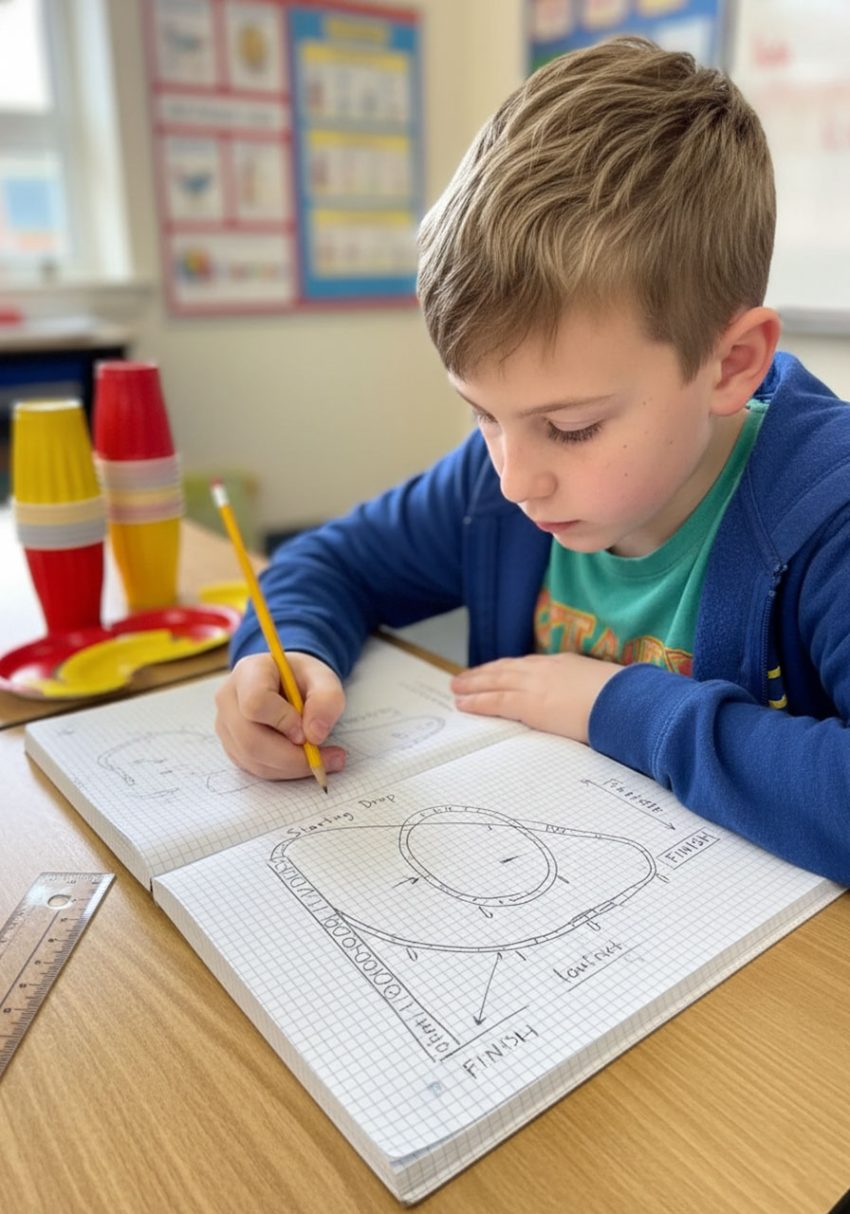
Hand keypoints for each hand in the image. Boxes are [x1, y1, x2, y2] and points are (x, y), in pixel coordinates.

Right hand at [215, 651, 347, 779]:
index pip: (255, 702)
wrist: (288, 683)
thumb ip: (327, 700)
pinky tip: (303, 761)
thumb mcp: (324, 679)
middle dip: (291, 757)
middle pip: (250, 739)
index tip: (308, 730)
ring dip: (290, 767)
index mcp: (249, 672)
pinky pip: (255, 768)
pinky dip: (283, 771)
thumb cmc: (304, 678)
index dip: (283, 722)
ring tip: (322, 760)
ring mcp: (226, 725)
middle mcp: (228, 698)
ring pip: (252, 759)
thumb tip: (314, 736)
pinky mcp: (232, 746)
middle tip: (326, 758)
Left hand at [450, 652, 621, 743]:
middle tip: (464, 678)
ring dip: (473, 685)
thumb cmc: (623, 699)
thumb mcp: (604, 687)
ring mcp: (536, 684)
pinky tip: (464, 704)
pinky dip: (477, 702)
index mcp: (565, 663)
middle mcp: (546, 669)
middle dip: (483, 673)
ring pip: (495, 682)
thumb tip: (592, 701)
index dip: (508, 668)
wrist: (626, 702)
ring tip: (456, 688)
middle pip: (506, 669)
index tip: (495, 670)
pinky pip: (496, 701)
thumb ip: (589, 690)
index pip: (528, 664)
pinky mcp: (530, 704)